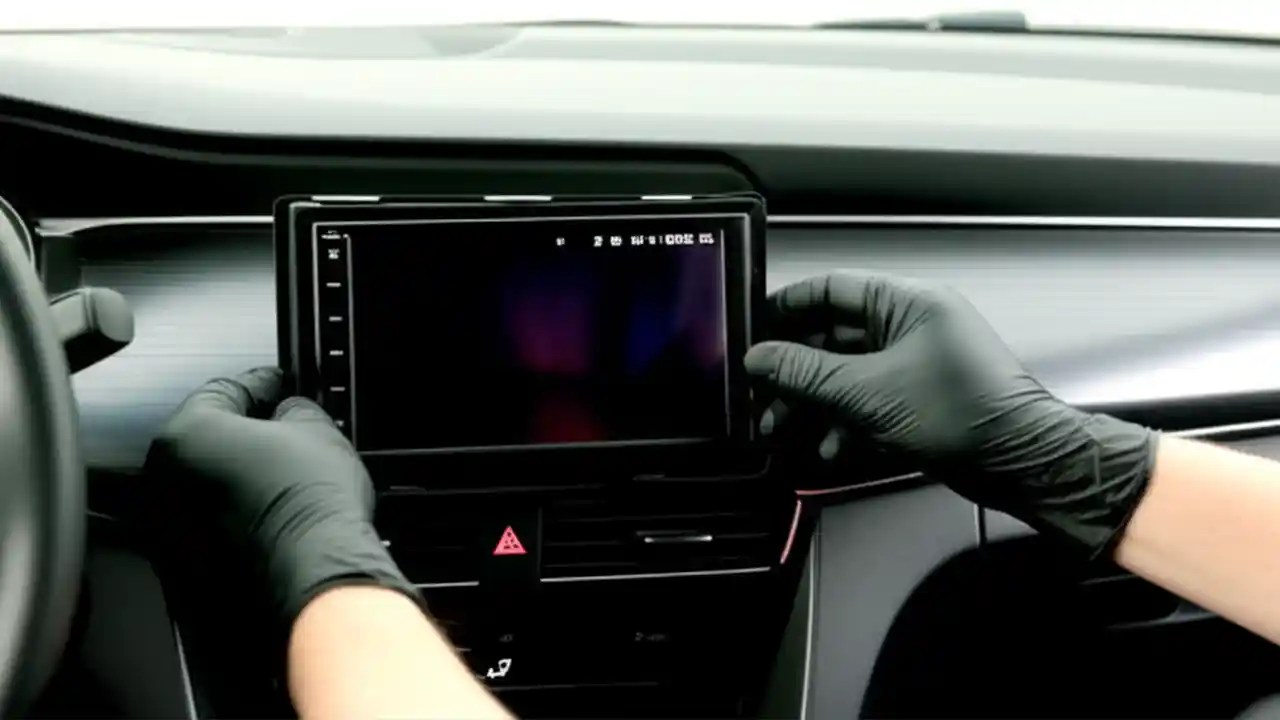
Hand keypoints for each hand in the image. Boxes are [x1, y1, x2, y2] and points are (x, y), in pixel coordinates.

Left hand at [144, 367, 420, 638]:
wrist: (309, 580)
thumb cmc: (308, 508)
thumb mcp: (316, 430)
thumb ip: (294, 409)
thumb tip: (289, 413)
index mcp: (184, 436)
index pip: (226, 390)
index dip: (263, 384)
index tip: (280, 386)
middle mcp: (160, 483)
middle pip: (208, 443)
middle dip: (247, 435)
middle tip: (287, 434)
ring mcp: (166, 531)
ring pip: (205, 490)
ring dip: (238, 481)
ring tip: (285, 482)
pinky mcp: (182, 571)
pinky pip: (209, 531)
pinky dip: (236, 520)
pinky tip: (274, 519)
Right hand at [744, 272, 1157, 555]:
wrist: (1021, 463)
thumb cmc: (959, 413)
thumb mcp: (868, 392)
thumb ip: (807, 374)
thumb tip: (758, 359)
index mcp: (906, 303)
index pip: (832, 288)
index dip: (787, 307)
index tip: (751, 330)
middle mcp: (911, 326)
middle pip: (833, 336)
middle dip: (794, 369)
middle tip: (757, 393)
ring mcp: (916, 364)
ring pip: (846, 374)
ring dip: (812, 402)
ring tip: (779, 429)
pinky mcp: (919, 400)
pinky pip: (868, 401)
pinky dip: (843, 423)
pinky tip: (826, 449)